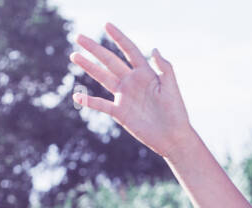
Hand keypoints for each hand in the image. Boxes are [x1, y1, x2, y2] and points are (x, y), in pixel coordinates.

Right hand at [70, 23, 193, 158]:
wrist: (173, 138)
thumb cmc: (176, 113)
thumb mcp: (172, 88)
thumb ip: (165, 68)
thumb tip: (154, 49)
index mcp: (145, 74)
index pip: (129, 51)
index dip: (119, 37)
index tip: (107, 25)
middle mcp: (132, 83)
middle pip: (110, 61)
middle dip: (95, 49)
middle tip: (79, 37)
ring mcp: (125, 97)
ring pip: (103, 78)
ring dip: (89, 67)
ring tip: (74, 56)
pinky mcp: (120, 113)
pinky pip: (102, 105)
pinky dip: (89, 101)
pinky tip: (77, 97)